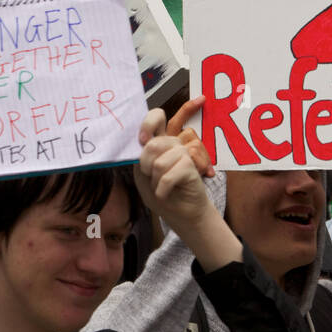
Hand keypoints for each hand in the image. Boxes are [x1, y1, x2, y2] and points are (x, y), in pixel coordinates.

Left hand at [136, 109, 239, 271]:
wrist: (181, 214)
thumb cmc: (160, 192)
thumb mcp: (142, 174)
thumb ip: (141, 157)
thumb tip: (145, 142)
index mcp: (160, 141)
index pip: (157, 116)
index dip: (148, 123)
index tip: (142, 138)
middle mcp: (173, 143)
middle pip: (153, 143)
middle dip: (145, 166)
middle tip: (151, 177)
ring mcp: (184, 153)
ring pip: (159, 162)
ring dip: (155, 181)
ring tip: (162, 186)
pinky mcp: (191, 166)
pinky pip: (167, 176)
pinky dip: (162, 190)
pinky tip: (166, 193)